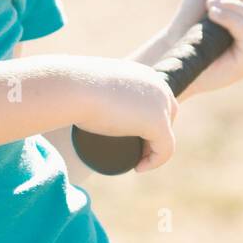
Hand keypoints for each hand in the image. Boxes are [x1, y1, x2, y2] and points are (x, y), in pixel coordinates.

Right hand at [73, 57, 179, 172]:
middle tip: (133, 150)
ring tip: (135, 160)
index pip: (157, 99)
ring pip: (166, 134)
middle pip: (168, 115)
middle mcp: (158, 86)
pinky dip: (154, 162)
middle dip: (154, 134)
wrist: (75, 88)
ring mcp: (160, 104)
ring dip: (153, 149)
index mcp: (144, 75)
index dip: (147, 120)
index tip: (128, 137)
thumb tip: (81, 102)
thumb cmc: (74, 87)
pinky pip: (166, 149)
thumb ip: (92, 89)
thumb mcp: (89, 85)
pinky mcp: (158, 123)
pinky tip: (138, 168)